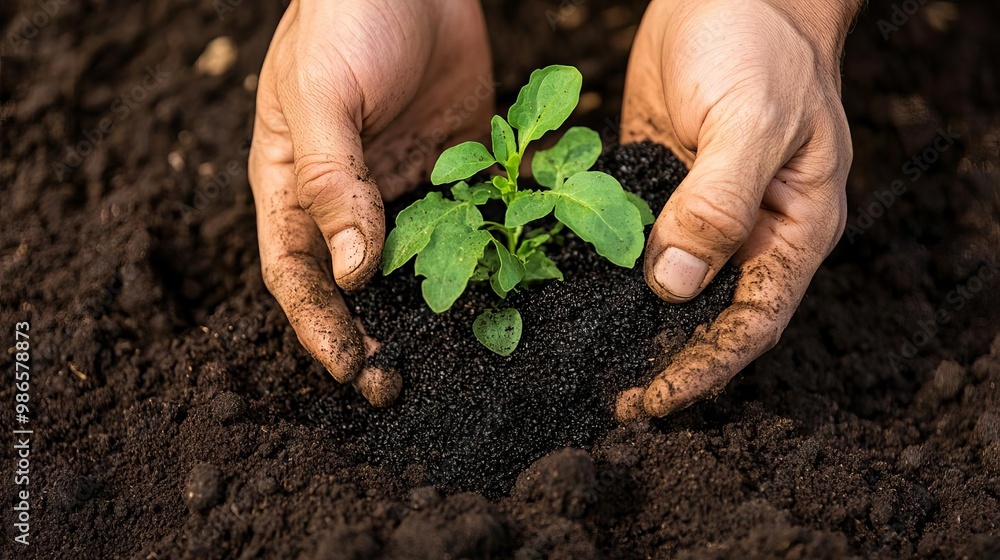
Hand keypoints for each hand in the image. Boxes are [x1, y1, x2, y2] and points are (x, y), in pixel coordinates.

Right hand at [248, 0, 492, 403]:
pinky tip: (514, 284)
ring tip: (465, 352)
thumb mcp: (323, 95)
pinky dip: (490, 250)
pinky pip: (473, 218)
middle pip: (357, 282)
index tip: (351, 370)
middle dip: (377, 334)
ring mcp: (407, 182)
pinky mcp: (460, 164)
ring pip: (419, 261)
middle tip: (403, 386)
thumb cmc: (346, 17)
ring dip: (438, 307)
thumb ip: (334, 180)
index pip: (297, 273)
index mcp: (295, 184)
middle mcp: (350, 194)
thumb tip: (353, 272)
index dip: (318, 326)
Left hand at [619, 0, 859, 416]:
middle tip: (609, 396)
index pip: (752, 322)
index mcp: (792, 228)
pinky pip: (632, 240)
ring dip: (629, 324)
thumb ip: (718, 202)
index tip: (653, 399)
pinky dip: (606, 270)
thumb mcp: (751, 121)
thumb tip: (673, 282)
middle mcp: (747, 231)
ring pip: (666, 286)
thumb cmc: (760, 44)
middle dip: (662, 359)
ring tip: (581, 360)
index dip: (704, 368)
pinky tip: (570, 292)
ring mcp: (699, 210)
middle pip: (707, 317)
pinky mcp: (657, 186)